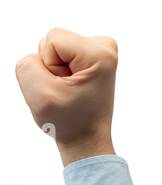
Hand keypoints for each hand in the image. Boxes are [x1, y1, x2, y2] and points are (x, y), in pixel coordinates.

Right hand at [15, 28, 118, 164]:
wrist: (86, 137)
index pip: (50, 40)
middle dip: (50, 67)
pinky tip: (71, 88)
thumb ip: (27, 64)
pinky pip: (57, 55)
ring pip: (52, 48)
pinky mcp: (92, 57)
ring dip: (53, 72)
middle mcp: (105, 47)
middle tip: (66, 91)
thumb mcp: (39, 93)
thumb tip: (36, 55)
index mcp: (100, 53)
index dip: (48, 65)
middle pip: (51, 41)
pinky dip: (58, 72)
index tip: (64, 86)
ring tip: (69, 91)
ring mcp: (100, 51)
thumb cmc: (68, 120)